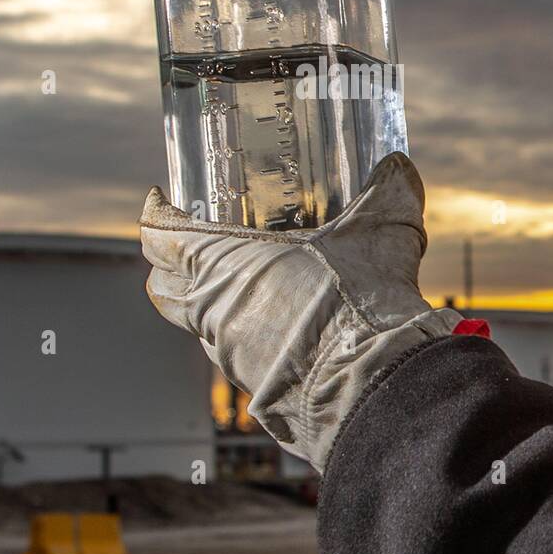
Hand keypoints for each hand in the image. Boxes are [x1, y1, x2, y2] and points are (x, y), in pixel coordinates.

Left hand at [139, 152, 458, 470]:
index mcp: (220, 265)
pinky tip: (280, 322)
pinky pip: (232, 353)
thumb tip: (397, 166)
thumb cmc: (360, 303)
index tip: (160, 199)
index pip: (159, 236)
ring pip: (197, 323)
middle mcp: (211, 313)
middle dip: (170, 263)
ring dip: (209, 301)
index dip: (155, 214)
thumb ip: (387, 190)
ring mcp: (228, 356)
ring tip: (245, 281)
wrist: (375, 388)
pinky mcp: (253, 387)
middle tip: (192, 242)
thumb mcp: (380, 229)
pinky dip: (244, 333)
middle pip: (163, 285)